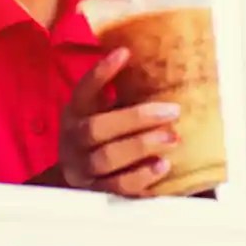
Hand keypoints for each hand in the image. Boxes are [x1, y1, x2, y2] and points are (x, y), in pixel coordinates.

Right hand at [58, 48, 181, 196]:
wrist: (75, 177)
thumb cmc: (97, 137)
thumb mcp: (99, 111)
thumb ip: (118, 93)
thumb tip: (155, 61)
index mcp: (74, 113)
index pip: (83, 90)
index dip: (100, 72)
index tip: (124, 53)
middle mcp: (73, 140)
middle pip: (97, 129)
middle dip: (136, 119)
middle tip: (172, 111)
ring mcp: (82, 168)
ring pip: (107, 159)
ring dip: (141, 147)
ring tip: (172, 138)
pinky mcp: (96, 192)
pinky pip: (117, 187)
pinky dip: (141, 177)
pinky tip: (162, 166)